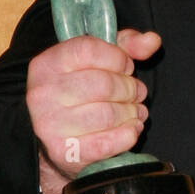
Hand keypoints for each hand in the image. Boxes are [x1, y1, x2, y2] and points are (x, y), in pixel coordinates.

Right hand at [26, 27, 161, 193]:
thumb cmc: (82, 95)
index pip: (88, 50)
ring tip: (134, 111)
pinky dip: (128, 135)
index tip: (125, 67)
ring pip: (108, 114)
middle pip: (103, 84)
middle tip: (136, 93)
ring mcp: (50, 125)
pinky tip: (132, 129)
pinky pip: (108, 143)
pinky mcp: (64, 153)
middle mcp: (42, 94)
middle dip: (130, 88)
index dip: (117, 58)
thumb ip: (126, 46)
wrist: (60, 143)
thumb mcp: (98, 63)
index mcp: (46, 65)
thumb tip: (152, 41)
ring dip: (131, 112)